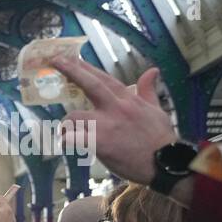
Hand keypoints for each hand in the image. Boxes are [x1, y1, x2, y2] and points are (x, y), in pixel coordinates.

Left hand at [53, 58, 174, 184]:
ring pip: (74, 116)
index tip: (70, 57)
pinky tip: (66, 144)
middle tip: (55, 61)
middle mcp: (116, 108)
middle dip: (71, 70)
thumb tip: (152, 71)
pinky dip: (66, 140)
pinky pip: (73, 138)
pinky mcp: (100, 144)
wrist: (165, 163)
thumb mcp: (156, 110)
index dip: (86, 67)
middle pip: (90, 85)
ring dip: (66, 125)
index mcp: (128, 100)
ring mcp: (107, 125)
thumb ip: (147, 90)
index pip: (104, 79)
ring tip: (66, 133)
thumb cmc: (160, 138)